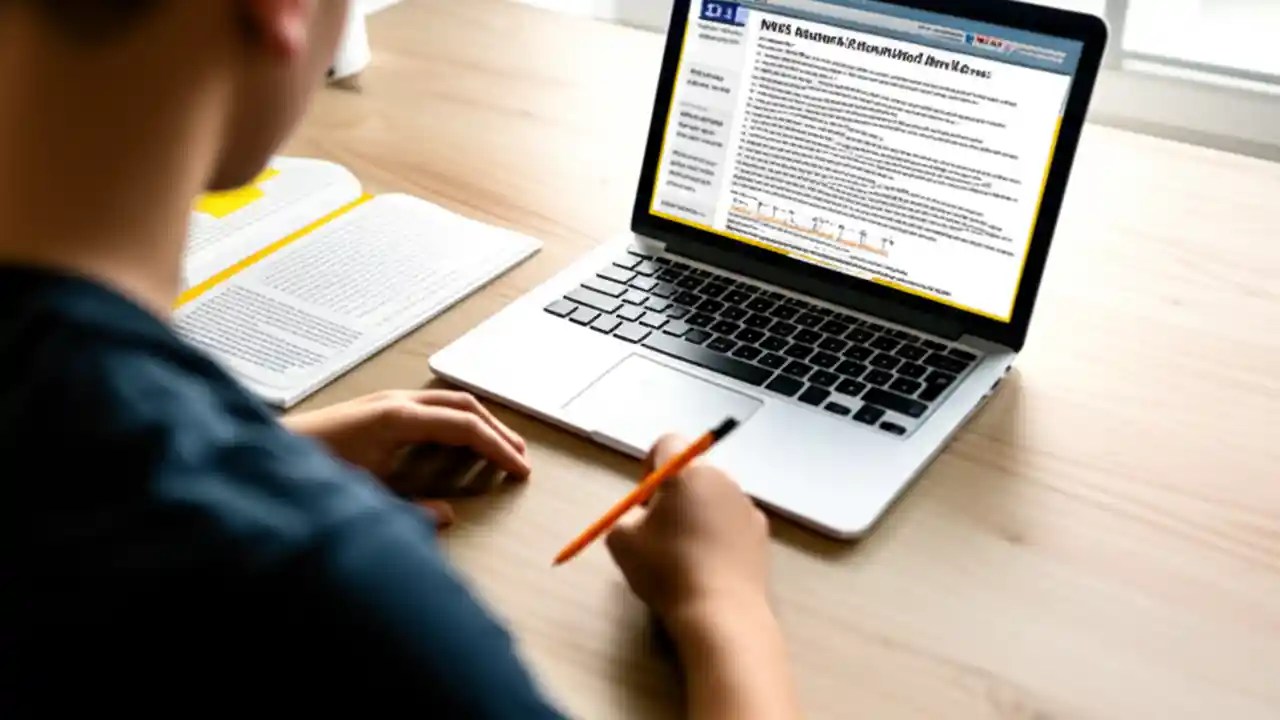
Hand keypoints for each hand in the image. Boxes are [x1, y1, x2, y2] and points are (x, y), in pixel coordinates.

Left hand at [283, 390, 530, 524]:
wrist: (259, 458)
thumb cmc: (307, 473)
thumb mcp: (363, 500)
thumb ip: (409, 511)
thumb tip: (447, 514)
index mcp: (397, 419)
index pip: (465, 426)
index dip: (498, 448)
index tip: (520, 470)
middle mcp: (394, 403)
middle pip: (463, 405)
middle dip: (497, 430)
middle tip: (521, 457)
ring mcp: (383, 402)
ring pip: (447, 403)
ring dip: (478, 423)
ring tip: (499, 448)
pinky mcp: (374, 410)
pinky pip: (429, 407)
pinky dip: (454, 422)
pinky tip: (457, 442)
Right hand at [608, 435, 799, 719]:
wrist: (720, 613)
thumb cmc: (666, 571)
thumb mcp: (621, 542)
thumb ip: (624, 517)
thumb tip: (639, 517)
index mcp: (686, 474)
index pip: (667, 444)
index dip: (651, 467)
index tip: (646, 502)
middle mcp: (721, 479)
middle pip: (692, 471)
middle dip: (675, 493)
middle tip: (661, 530)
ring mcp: (746, 504)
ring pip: (713, 496)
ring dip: (698, 513)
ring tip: (687, 554)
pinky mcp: (762, 530)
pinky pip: (733, 520)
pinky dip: (720, 533)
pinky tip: (712, 565)